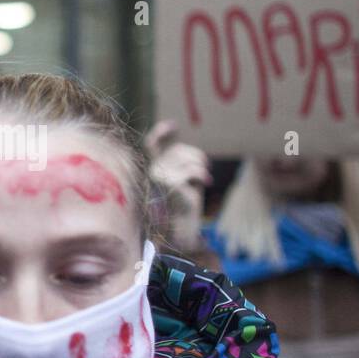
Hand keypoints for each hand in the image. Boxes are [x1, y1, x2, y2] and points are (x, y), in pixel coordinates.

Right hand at [145, 120, 211, 252]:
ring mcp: (159, 177)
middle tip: (205, 166)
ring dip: (200, 165)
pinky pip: (190, 170)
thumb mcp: (183, 182)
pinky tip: (207, 182)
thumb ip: (181, 166)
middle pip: (177, 150)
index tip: (173, 126)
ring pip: (185, 159)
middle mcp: (151, 171)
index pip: (151, 145)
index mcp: (152, 169)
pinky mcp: (170, 184)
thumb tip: (191, 153)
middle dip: (195, 155)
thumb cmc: (184, 206)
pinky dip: (201, 173)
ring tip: (205, 176)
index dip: (161, 133)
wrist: (181, 231)